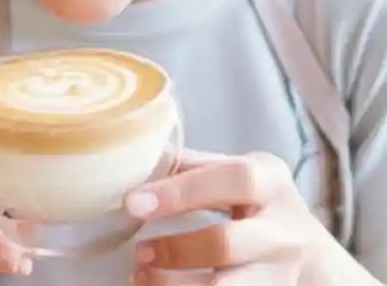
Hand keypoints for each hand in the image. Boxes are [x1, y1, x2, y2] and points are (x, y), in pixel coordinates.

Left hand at [126, 149, 319, 285]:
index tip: (132, 203)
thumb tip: (129, 159)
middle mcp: (282, 229)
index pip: (233, 180)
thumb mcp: (229, 173)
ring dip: (175, 285)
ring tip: (140, 276)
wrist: (302, 247)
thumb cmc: (248, 200)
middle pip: (227, 244)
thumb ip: (185, 167)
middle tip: (138, 252)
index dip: (180, 192)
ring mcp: (279, 271)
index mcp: (270, 180)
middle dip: (175, 250)